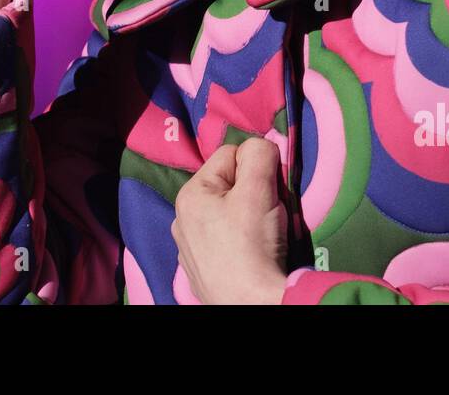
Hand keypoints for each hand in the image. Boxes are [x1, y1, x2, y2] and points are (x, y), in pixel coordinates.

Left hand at [171, 137, 289, 304]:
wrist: (252, 304)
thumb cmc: (252, 244)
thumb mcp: (259, 188)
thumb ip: (259, 154)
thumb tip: (261, 144)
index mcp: (189, 194)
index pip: (229, 155)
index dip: (255, 166)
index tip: (268, 189)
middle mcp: (181, 219)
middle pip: (228, 185)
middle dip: (251, 193)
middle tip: (267, 215)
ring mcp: (188, 249)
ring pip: (226, 214)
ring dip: (245, 218)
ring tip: (261, 238)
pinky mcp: (201, 272)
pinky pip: (223, 242)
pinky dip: (238, 244)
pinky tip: (249, 256)